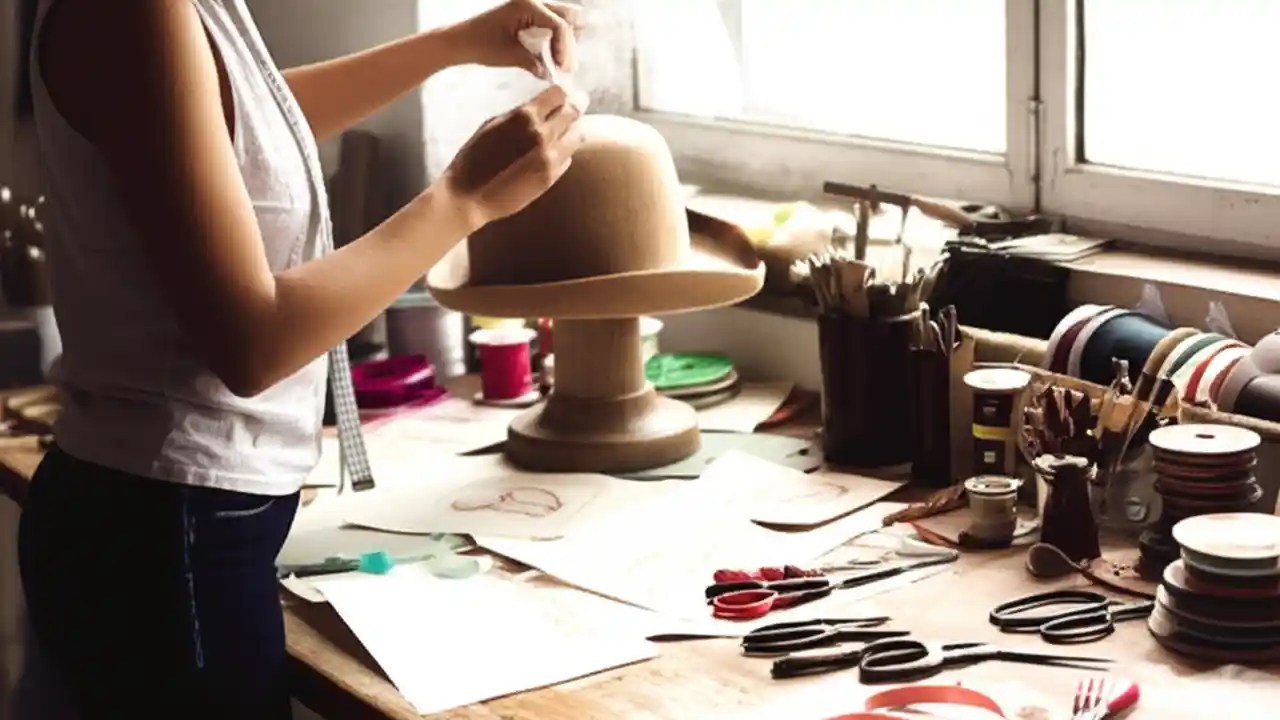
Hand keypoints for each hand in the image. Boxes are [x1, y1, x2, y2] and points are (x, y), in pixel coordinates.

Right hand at [439, 85, 582, 229]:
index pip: (559, 93)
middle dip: (569, 112)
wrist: (469, 197)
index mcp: (525, 116)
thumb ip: (520, 114)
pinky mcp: (553, 177)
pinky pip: (568, 157)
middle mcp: (543, 134)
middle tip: (563, 116)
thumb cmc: (473, 158)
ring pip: (578, 135)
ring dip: (569, 133)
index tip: (557, 99)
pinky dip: (563, 153)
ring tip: (557, 138)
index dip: (559, 95)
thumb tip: (541, 106)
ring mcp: (551, 157)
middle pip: (573, 112)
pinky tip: (547, 157)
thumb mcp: (493, 124)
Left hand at [446, 0, 584, 76]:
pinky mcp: (524, 16)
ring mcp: (528, 8)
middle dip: (568, 45)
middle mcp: (531, 2)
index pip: (559, 25)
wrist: (459, 41)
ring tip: (562, 65)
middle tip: (567, 69)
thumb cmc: (480, 45)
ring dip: (563, 42)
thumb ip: (535, 62)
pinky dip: (553, 40)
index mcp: (527, 5)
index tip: (562, 68)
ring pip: (558, 21)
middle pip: (563, 19)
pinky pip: (547, 25)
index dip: (564, 48)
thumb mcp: (511, 55)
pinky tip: (554, 57)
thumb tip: (552, 74)